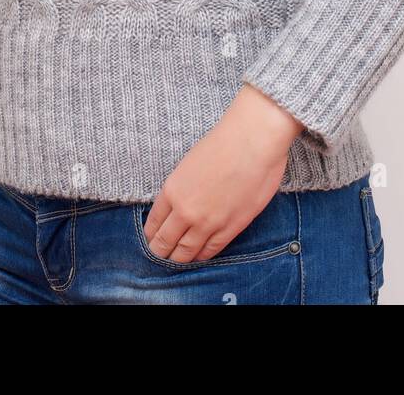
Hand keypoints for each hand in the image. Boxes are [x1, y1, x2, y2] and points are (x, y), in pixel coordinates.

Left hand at [143, 83, 303, 262]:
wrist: (252, 142)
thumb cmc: (222, 144)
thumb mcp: (189, 164)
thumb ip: (181, 188)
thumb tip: (179, 205)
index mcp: (172, 190)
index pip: (154, 223)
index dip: (151, 236)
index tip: (151, 241)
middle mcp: (185, 211)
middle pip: (165, 243)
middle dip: (160, 252)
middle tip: (160, 257)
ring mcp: (207, 223)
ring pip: (186, 253)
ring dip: (179, 259)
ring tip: (176, 262)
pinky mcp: (230, 229)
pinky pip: (210, 251)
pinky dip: (202, 257)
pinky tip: (198, 257)